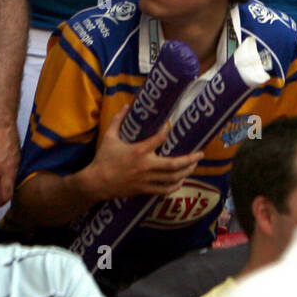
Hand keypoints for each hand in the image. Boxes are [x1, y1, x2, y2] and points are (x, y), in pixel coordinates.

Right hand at [88, 108, 204, 199]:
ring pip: (172, 178)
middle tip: (201, 154)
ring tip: (194, 165)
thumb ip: (118, 120)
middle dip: (190, 159)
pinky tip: (181, 181)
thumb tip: (126, 106)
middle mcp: (146, 166)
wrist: (96, 183)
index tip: (171, 127)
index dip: (166, 132)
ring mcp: (146, 179)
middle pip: (174, 164)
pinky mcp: (144, 189)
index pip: (159, 139)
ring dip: (186, 172)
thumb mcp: (109, 137)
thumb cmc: (103, 159)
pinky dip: (175, 186)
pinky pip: (163, 190)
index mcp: (138, 151)